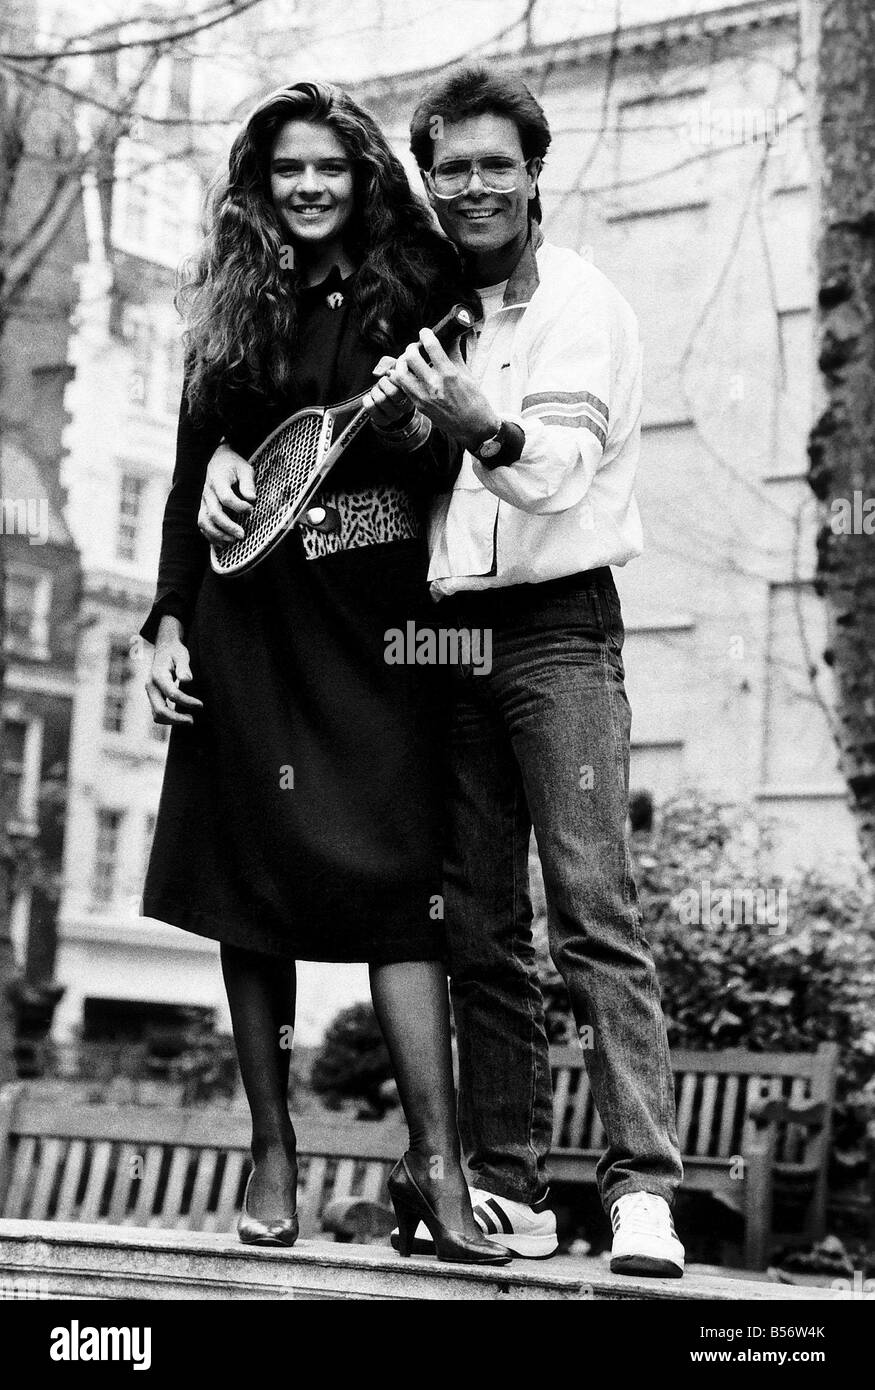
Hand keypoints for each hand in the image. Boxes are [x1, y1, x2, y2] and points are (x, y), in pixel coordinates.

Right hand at [145, 616, 203, 726]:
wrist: (163, 648)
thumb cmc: (175, 651)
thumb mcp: (181, 655)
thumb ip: (184, 667)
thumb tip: (187, 680)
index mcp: (158, 675)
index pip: (172, 694)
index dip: (187, 702)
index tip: (201, 705)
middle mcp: (150, 686)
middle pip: (160, 710)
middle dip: (176, 718)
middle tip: (192, 720)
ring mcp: (150, 693)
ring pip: (157, 715)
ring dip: (172, 720)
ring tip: (189, 719)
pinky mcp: (153, 697)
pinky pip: (158, 712)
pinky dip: (169, 718)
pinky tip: (182, 716)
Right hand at [198, 442, 256, 544]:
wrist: (216, 459)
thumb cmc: (232, 465)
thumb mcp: (244, 468)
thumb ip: (248, 483)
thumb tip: (252, 498)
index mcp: (218, 480)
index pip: (226, 497)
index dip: (239, 506)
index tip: (251, 509)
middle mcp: (207, 492)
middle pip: (214, 513)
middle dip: (228, 527)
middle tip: (242, 535)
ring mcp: (202, 501)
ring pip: (204, 521)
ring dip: (217, 534)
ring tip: (232, 541)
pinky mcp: (202, 507)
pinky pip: (202, 524)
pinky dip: (210, 535)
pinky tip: (223, 542)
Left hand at [361, 356, 414, 427]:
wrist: (390, 403)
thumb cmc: (394, 383)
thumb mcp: (395, 369)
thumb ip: (388, 364)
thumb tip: (377, 373)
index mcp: (412, 392)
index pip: (403, 383)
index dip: (392, 375)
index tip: (391, 374)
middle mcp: (406, 406)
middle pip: (392, 392)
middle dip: (382, 383)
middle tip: (382, 382)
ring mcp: (395, 415)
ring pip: (381, 400)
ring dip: (375, 391)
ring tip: (377, 391)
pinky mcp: (383, 421)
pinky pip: (371, 407)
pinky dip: (367, 399)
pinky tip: (370, 398)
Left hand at [387, 329, 498, 446]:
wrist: (474, 427)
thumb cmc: (475, 401)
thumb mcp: (467, 375)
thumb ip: (455, 355)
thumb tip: (452, 337)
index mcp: (449, 375)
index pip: (431, 347)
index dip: (426, 334)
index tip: (425, 332)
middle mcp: (434, 386)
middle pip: (411, 357)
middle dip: (412, 347)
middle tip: (416, 347)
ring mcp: (424, 398)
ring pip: (401, 373)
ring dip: (402, 362)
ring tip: (408, 360)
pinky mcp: (420, 406)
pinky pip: (403, 387)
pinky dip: (403, 377)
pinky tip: (409, 374)